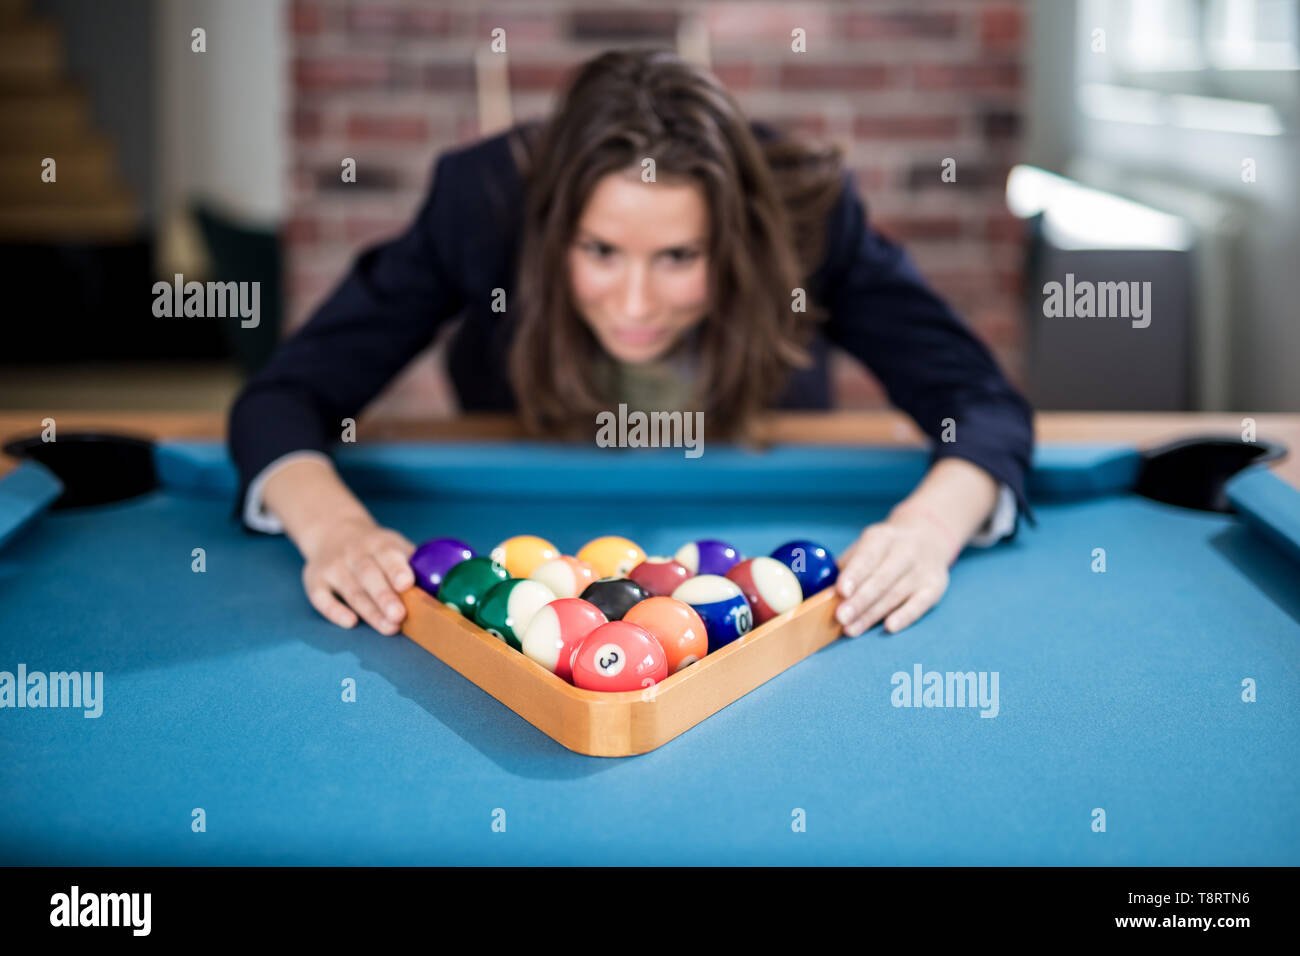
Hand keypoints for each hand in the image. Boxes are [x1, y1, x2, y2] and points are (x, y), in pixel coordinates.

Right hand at [300, 516, 415, 634]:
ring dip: (370, 611)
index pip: (388, 555)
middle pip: (369, 576)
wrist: (333, 531)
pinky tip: (351, 622)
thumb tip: (443, 586)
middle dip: (385, 597)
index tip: (407, 584)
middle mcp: (353, 554)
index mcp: (378, 543)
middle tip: (400, 616)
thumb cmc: (375, 548)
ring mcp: (333, 567)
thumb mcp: (393, 544)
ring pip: (351, 591)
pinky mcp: (315, 581)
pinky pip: (321, 597)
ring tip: (389, 628)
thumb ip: (415, 563)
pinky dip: (334, 611)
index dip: (397, 570)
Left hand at [834, 514, 952, 635]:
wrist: (928, 536)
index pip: (867, 557)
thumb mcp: (865, 546)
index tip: (840, 591)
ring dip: (872, 614)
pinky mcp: (935, 586)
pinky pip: (920, 604)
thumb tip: (820, 591)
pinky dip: (905, 616)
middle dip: (860, 600)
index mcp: (882, 537)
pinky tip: (889, 627)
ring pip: (896, 594)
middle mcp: (905, 551)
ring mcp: (922, 569)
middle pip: (881, 579)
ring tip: (851, 630)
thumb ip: (845, 567)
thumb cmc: (884, 549)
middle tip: (841, 618)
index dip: (854, 575)